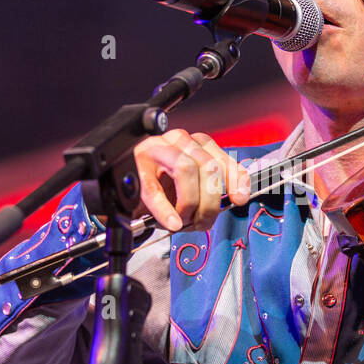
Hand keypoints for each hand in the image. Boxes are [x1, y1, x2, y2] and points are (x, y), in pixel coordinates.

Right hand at [131, 129, 250, 231]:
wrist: (124, 188)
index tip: (239, 199)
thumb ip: (210, 190)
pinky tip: (172, 222)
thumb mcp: (190, 187)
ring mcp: (155, 149)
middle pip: (207, 166)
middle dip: (209, 201)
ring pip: (185, 168)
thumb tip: (232, 201)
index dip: (235, 178)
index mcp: (194, 144)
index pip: (221, 158)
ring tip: (183, 221)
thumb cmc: (159, 187)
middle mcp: (178, 141)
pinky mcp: (135, 166)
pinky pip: (154, 189)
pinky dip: (165, 210)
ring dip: (189, 203)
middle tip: (203, 222)